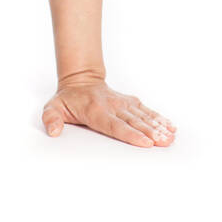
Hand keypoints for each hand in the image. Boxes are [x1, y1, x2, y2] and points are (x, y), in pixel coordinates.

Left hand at [42, 74, 176, 147]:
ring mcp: (123, 104)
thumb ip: (51, 119)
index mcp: (95, 111)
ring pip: (142, 116)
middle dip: (150, 132)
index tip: (145, 142)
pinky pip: (146, 111)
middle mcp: (112, 106)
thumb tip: (53, 131)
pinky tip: (170, 127)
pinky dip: (158, 118)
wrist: (81, 79)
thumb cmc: (68, 99)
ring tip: (171, 136)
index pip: (115, 125)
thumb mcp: (53, 108)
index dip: (130, 134)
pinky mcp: (130, 102)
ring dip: (158, 126)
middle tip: (164, 142)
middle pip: (133, 122)